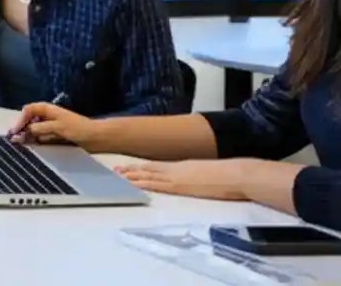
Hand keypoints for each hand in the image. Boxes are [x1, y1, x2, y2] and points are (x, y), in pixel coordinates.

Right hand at [7, 102, 98, 146]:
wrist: (96, 138)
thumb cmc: (78, 128)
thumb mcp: (58, 127)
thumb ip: (40, 128)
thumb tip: (24, 131)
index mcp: (47, 109)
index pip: (28, 110)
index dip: (20, 120)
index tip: (16, 132)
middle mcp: (46, 117)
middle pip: (28, 121)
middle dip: (21, 129)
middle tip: (15, 141)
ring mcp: (49, 127)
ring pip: (33, 131)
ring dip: (27, 137)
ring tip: (21, 145)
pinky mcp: (53, 137)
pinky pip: (40, 139)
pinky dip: (34, 142)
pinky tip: (31, 148)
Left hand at [114, 159, 249, 200]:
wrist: (237, 174)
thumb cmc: (229, 176)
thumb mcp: (209, 173)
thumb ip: (198, 176)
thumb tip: (196, 180)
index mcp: (184, 166)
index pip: (158, 166)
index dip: (143, 167)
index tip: (130, 167)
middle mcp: (177, 169)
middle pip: (149, 169)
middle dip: (132, 170)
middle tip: (115, 170)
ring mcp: (177, 176)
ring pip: (149, 175)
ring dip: (133, 176)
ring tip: (118, 175)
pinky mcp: (179, 185)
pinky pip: (157, 184)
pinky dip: (143, 183)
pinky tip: (133, 184)